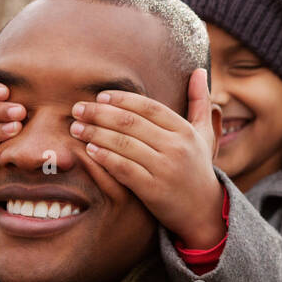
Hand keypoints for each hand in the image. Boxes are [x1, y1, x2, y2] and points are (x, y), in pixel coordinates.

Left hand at [70, 68, 225, 247]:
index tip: (100, 96)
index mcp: (185, 131)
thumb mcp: (204, 135)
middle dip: (99, 114)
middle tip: (77, 109)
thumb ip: (200, 102)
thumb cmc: (198, 169)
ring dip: (96, 134)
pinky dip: (105, 158)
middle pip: (131, 123)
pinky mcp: (154, 190)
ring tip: (76, 128)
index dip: (122, 99)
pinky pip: (123, 169)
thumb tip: (200, 70)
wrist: (204, 211)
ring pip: (124, 144)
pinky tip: (89, 150)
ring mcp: (165, 169)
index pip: (148, 107)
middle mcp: (176, 147)